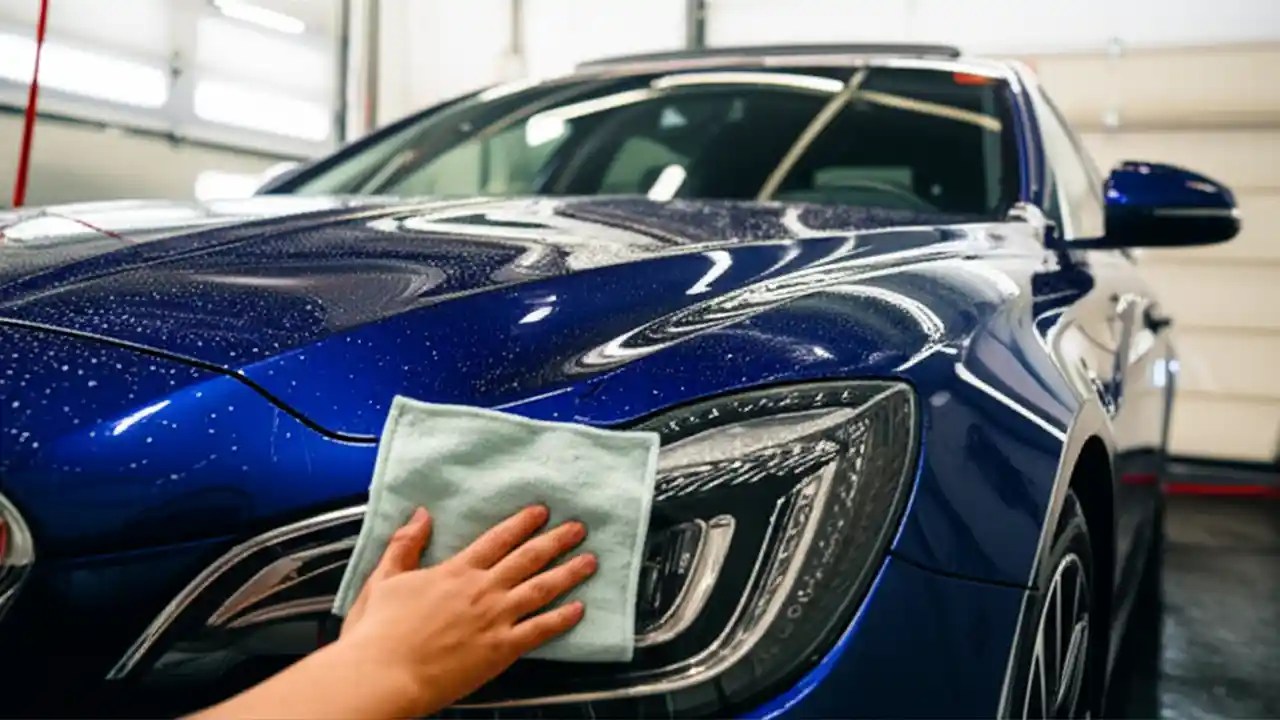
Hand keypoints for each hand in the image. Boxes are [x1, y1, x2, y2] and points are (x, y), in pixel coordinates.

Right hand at [337, 505, 596, 714]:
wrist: (383, 675)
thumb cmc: (378, 633)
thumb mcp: (384, 579)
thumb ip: (405, 545)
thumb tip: (420, 514)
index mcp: (456, 571)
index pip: (498, 539)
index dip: (522, 523)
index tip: (542, 511)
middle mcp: (482, 589)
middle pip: (528, 558)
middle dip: (556, 540)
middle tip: (578, 528)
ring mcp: (496, 618)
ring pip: (542, 588)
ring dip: (569, 572)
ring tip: (590, 561)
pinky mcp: (502, 649)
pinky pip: (541, 629)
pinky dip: (563, 618)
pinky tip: (579, 609)